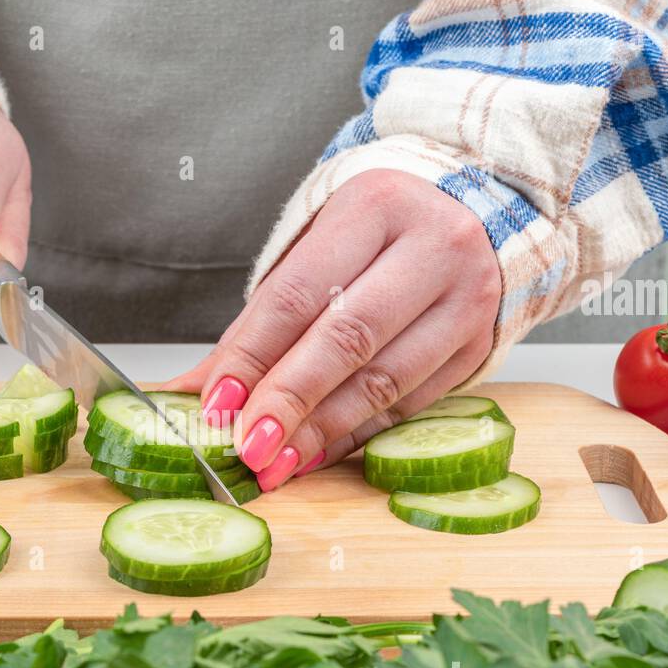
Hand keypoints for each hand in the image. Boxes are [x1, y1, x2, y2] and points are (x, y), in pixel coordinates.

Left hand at [166, 169, 499, 491]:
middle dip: (288, 400)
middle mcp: (433, 245)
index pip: (298, 294)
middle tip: (245, 446)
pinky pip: (409, 404)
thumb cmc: (374, 235)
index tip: (215, 406)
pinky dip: (355, 435)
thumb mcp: (313, 253)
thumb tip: (189, 390)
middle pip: (347, 338)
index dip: (252, 356)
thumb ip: (256, 324)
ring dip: (321, 431)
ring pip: (384, 380)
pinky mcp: (479, 345)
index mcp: (377, 205)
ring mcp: (466, 298)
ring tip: (274, 462)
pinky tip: (314, 454)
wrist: (474, 215)